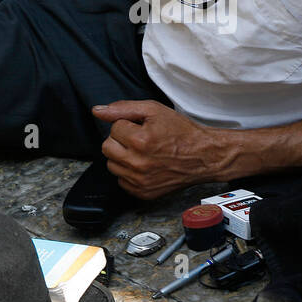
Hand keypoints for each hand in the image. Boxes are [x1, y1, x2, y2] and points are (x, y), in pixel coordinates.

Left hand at [92, 100, 227, 199]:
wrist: (204, 156)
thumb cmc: (182, 132)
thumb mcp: (154, 110)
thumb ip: (123, 108)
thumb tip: (97, 111)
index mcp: (140, 141)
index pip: (114, 128)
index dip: (128, 125)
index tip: (143, 128)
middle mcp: (138, 163)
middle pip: (107, 147)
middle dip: (121, 140)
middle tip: (140, 139)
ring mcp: (140, 181)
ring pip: (112, 165)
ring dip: (123, 156)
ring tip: (143, 152)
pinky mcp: (143, 193)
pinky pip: (122, 181)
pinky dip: (130, 173)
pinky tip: (145, 165)